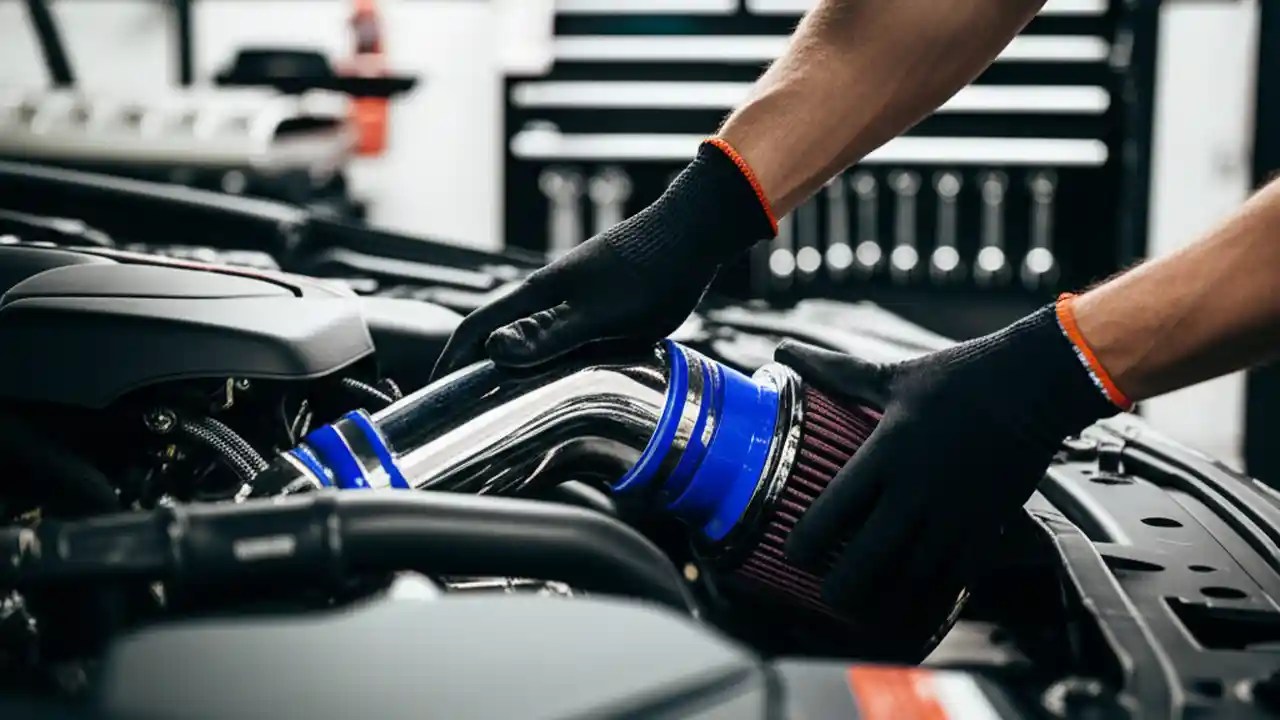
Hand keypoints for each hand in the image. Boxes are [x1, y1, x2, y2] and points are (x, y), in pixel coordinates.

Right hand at [432, 140, 775, 378]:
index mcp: (538, 295)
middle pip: (495, 332)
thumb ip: (548, 334)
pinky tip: (559, 376)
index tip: (434, 392)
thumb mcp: (598, 314)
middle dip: (473, 366)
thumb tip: (494, 352)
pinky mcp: (597, 302)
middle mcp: (548, 293)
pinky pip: (555, 335)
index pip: (476, 328)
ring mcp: (572, 296)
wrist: (692, 235)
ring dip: (509, 364)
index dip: (451, 361)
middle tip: (463, 406)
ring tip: (504, 399)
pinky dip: (543, 359)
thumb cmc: (651, 271)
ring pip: (527, 334)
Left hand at [778, 305, 1119, 618]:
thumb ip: (835, 373)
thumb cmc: (957, 378)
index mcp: (885, 452)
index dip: (805, 544)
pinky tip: (911, 605)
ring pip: (910, 580)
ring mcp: (955, 514)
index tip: (793, 554)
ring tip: (862, 610)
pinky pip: (954, 581)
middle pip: (866, 560)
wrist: (1033, 384)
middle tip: (826, 595)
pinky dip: (929, 600)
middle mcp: (917, 490)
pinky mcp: (988, 527)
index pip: (832, 512)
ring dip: (882, 601)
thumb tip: (782, 351)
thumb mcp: (890, 376)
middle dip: (839, 589)